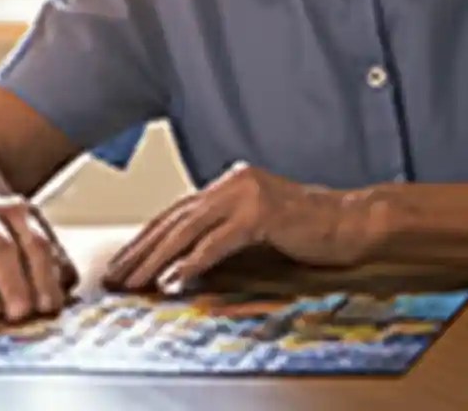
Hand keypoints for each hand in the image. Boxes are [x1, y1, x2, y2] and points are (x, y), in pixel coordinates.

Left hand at [103, 163, 376, 293]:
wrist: (352, 222)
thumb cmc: (306, 229)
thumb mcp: (253, 226)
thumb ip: (219, 232)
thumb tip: (180, 259)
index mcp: (223, 185)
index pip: (173, 215)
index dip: (144, 240)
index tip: (121, 264)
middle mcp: (228, 185)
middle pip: (172, 221)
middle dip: (140, 252)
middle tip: (115, 276)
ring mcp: (243, 196)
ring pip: (186, 232)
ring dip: (156, 261)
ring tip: (135, 282)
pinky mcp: (260, 214)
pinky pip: (216, 244)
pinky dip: (191, 264)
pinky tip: (173, 281)